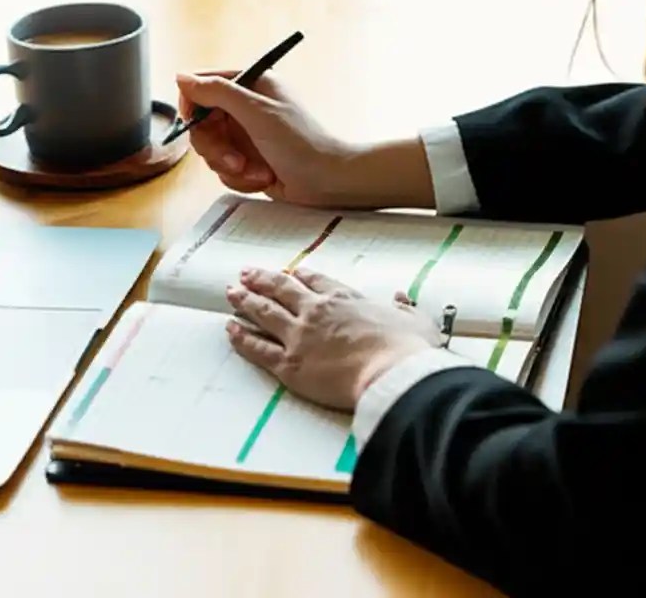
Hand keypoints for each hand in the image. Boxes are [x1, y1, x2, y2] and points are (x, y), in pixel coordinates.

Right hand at [175, 71, 352, 205]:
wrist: (328, 181)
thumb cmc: (301, 142)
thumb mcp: (256, 111)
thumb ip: (217, 92)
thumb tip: (181, 77)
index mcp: (250, 84)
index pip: (203, 86)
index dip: (192, 106)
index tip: (194, 123)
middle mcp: (246, 108)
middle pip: (202, 124)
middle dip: (216, 148)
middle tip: (234, 160)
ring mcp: (246, 135)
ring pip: (210, 151)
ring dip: (230, 166)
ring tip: (257, 171)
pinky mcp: (248, 160)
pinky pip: (224, 169)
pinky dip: (241, 178)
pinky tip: (263, 178)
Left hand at [224, 266, 442, 410]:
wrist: (393, 373)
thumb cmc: (408, 349)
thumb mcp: (416, 320)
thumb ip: (405, 308)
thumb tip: (401, 298)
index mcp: (344, 299)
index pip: (316, 281)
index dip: (300, 275)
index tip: (292, 272)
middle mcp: (316, 311)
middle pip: (281, 289)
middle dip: (261, 280)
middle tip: (246, 274)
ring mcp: (299, 336)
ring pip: (263, 312)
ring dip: (245, 301)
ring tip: (230, 292)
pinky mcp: (290, 364)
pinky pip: (258, 348)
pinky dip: (241, 337)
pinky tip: (230, 329)